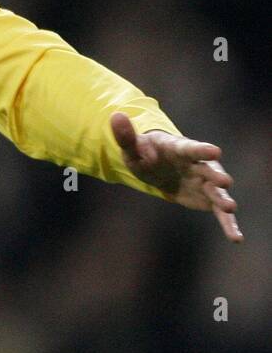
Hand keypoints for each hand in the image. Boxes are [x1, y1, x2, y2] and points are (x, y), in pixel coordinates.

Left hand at [110, 112, 241, 242]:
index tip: (214, 151)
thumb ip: (125, 135)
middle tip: (225, 182)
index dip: (202, 149)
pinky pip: (219, 212)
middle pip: (209, 169)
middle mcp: (197, 164)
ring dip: (223, 199)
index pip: (192, 148)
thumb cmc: (144, 153)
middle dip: (217, 176)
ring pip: (217, 191)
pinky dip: (228, 224)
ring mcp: (204, 182)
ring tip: (230, 207)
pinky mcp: (207, 199)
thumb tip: (116, 115)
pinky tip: (236, 237)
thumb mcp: (132, 147)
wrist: (156, 167)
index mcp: (181, 149)